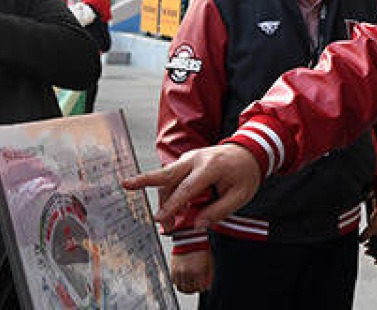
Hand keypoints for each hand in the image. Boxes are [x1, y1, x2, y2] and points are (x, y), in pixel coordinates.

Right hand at [122, 143, 262, 230]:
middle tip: (126, 184)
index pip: (187, 188)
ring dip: (164, 200)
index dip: (173, 205)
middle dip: (145, 179)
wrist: (250, 151)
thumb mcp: (240, 196)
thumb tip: (197, 225)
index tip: (161, 218)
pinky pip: (173, 178)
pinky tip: (171, 210)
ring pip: (168, 179)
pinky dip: (170, 193)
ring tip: (167, 223)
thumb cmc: (246, 173)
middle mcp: (196, 159)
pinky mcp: (187, 161)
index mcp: (210, 167)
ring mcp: (190, 158)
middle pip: (167, 173)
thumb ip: (218, 211)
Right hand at [170, 249, 213, 293]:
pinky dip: (179, 284)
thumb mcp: (210, 263)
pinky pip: (175, 282)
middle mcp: (187, 273)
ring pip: (182, 288)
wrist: (190, 240)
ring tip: (190, 285)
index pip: (200, 288)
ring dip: (186, 288)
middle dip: (194, 289)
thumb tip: (207, 288)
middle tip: (196, 287)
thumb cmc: (202, 251)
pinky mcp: (173, 270)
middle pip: (190, 289)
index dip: (202, 288)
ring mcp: (179, 272)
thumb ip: (210, 277)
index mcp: (198, 272)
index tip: (202, 287)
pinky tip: (183, 281)